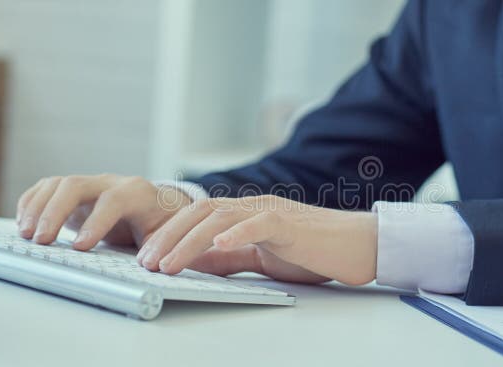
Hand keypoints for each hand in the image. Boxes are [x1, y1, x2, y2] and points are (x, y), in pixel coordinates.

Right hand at [16, 175, 191, 249]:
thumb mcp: (169, 236)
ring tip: (25, 235)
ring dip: (38, 208)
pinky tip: (23, 224)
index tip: (80, 248)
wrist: (159, 207)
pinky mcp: (73, 192)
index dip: (96, 222)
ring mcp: (90, 184)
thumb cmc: (162, 224)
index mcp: (137, 193)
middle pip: (77, 185)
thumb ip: (160, 246)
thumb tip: (149, 263)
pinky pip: (47, 188)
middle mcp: (110, 182)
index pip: (113, 201)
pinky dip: (32, 203)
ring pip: (58, 184)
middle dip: (55, 212)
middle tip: (41, 241)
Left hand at [137, 195, 377, 285]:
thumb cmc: (314, 251)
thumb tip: (197, 265)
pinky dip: (236, 234)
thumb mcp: (262, 259)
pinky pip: (258, 224)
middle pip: (199, 213)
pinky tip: (217, 246)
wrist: (357, 246)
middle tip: (146, 262)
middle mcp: (252, 206)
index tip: (146, 257)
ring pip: (219, 218)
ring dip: (189, 241)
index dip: (168, 235)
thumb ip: (231, 259)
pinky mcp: (290, 223)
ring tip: (168, 263)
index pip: (197, 218)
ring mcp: (270, 211)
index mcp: (244, 213)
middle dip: (168, 237)